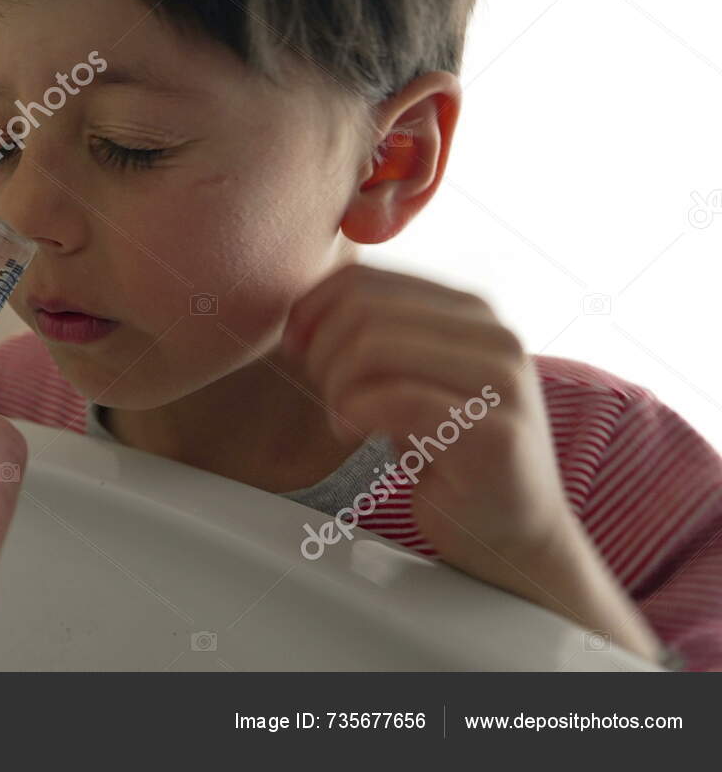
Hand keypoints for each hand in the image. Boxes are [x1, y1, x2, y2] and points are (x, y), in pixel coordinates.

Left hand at [282, 264, 660, 660]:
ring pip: (374, 347)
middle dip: (321, 352)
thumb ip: (373, 334)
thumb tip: (300, 313)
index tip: (297, 350)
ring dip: (336, 386)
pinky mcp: (494, 433)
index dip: (312, 310)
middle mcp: (494, 335)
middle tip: (324, 393)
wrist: (512, 531)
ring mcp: (501, 382)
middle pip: (363, 310)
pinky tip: (351, 434)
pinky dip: (353, 414)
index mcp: (471, 310)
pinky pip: (394, 400)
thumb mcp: (410, 376)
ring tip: (340, 417)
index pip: (366, 278)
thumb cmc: (449, 451)